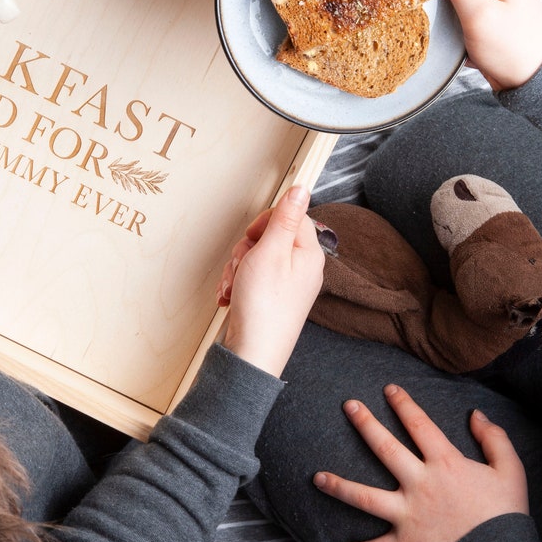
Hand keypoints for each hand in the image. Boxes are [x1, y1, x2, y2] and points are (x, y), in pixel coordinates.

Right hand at [217, 186, 325, 376]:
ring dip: (238, 268)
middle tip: (244, 265)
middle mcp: (302, 269)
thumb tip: (302, 189)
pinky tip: (232, 296)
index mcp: (309, 254)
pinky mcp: (271, 298)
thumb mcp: (271, 251)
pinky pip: (251, 277)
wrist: (253, 353)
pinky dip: (237, 284)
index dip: (266, 223)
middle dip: (246, 249)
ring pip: (255, 257)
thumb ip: (285, 218)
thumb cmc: (263, 306)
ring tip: (236, 286)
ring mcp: (286, 285)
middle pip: (269, 237)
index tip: (253, 236)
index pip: (292, 217)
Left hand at [313, 385, 528, 541]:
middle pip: (384, 448)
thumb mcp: (511, 470)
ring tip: (316, 477)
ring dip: (339, 487)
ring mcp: (408, 514)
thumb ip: (495, 439)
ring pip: (365, 497)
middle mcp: (419, 484)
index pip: (419, 425)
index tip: (389, 389)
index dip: (404, 404)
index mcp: (444, 464)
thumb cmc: (506, 515)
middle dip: (364, 423)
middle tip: (348, 406)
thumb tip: (476, 414)